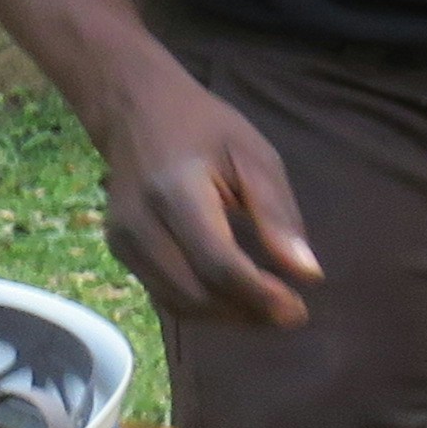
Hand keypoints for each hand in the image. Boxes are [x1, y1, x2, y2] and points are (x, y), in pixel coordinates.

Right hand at [95, 65, 321, 329]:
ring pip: (178, 303)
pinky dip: (204, 307)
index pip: (217, 263)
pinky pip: (163, 296)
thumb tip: (307, 275)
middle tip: (291, 314)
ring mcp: (123, 240)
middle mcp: (140, 223)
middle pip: (196, 292)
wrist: (136, 110)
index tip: (298, 309)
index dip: (259, 295)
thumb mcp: (254, 157)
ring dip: (228, 317)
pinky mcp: (119, 251)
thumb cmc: (205, 128)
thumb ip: (277, 215)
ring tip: (269, 310)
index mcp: (176, 192)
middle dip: (247, 312)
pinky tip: (236, 299)